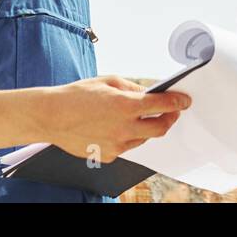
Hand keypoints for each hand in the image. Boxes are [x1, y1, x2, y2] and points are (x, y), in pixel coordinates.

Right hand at [43, 75, 191, 163]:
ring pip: (144, 137)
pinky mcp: (109, 155)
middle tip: (172, 111)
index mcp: (125, 105)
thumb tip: (149, 92)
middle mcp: (124, 128)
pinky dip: (129, 136)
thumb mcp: (108, 81)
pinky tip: (117, 126)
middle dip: (170, 118)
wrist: (51, 116)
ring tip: (140, 116)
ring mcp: (117, 144)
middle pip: (160, 127)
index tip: (185, 100)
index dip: (177, 101)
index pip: (162, 104)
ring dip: (147, 127)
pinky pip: (127, 146)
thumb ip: (132, 88)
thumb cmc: (77, 96)